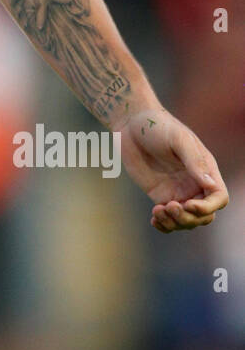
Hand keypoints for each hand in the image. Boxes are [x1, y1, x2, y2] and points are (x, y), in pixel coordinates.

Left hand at [118, 109, 228, 232]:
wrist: (131, 123)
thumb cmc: (158, 126)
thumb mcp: (178, 140)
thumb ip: (194, 162)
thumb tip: (211, 186)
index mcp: (206, 170)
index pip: (219, 198)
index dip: (208, 207)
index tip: (188, 205)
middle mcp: (195, 184)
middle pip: (204, 215)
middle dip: (189, 218)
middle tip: (169, 206)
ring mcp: (178, 192)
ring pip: (186, 221)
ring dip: (175, 223)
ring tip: (157, 211)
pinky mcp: (160, 196)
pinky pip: (168, 219)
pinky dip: (164, 225)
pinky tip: (154, 219)